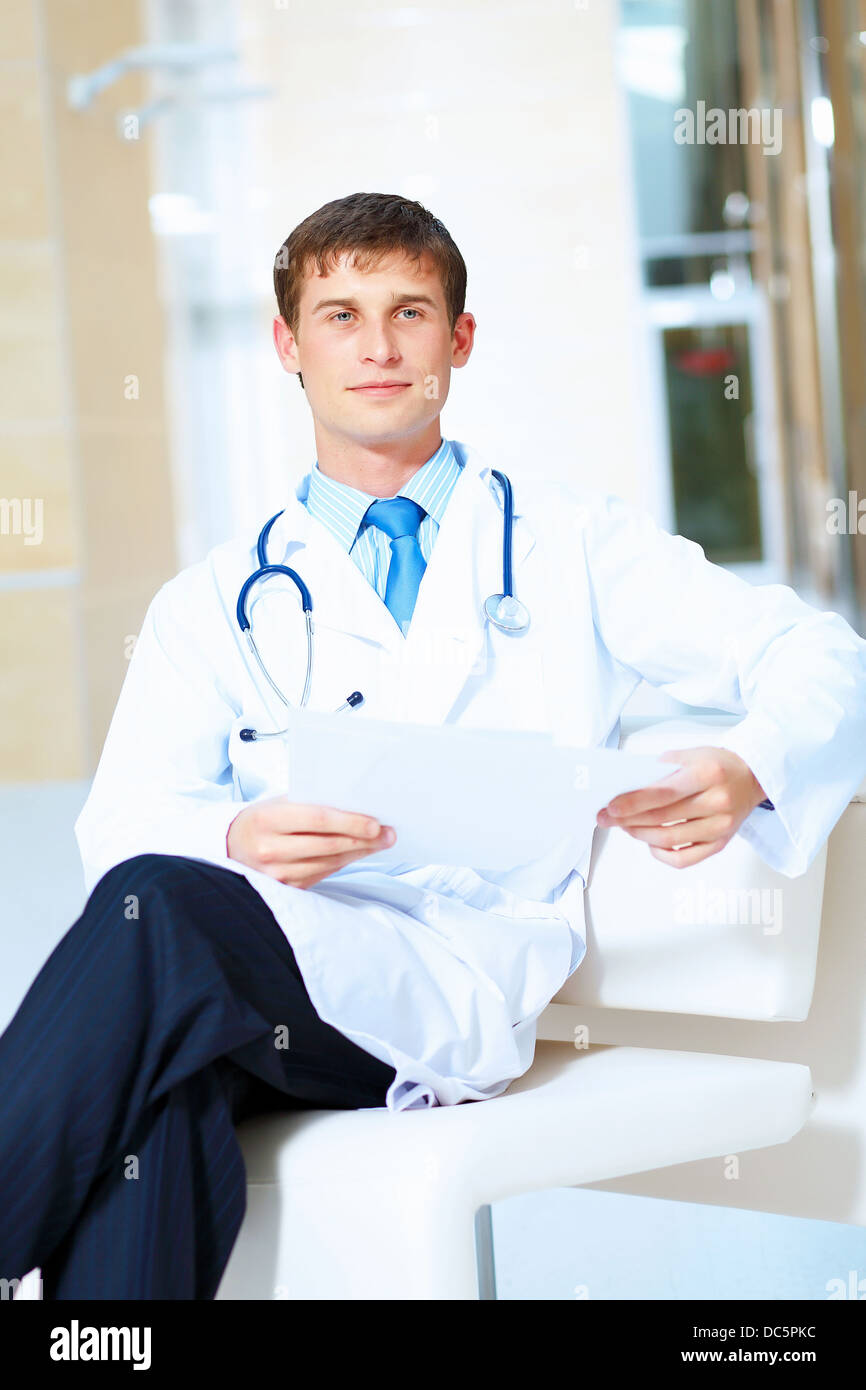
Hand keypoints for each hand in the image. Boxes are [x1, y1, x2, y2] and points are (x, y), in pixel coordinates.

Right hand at [227, 797, 395, 887]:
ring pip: (329, 863)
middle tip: (388, 834)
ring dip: (358, 853)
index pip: (317, 819)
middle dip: (363, 839)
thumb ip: (309, 804)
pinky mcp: (286, 888)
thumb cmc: (262, 819)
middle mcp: (270, 849)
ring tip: (380, 842)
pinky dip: (344, 863)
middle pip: (328, 845)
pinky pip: (323, 874)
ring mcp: (277, 873)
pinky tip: (358, 853)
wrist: (232, 847)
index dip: (350, 822)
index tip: (375, 823)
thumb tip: (355, 805)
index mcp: (267, 819)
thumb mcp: (277, 803)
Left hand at [595, 746, 766, 868]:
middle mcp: (717, 801)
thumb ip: (660, 771)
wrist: (752, 776)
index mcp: (707, 774)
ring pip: (670, 840)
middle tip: (607, 818)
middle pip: (663, 818)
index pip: (663, 793)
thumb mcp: (689, 755)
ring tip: (626, 826)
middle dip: (629, 820)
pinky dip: (662, 854)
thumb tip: (626, 790)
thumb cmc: (716, 764)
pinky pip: (685, 858)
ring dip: (640, 835)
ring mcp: (720, 826)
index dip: (634, 803)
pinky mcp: (721, 843)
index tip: (611, 807)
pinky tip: (649, 843)